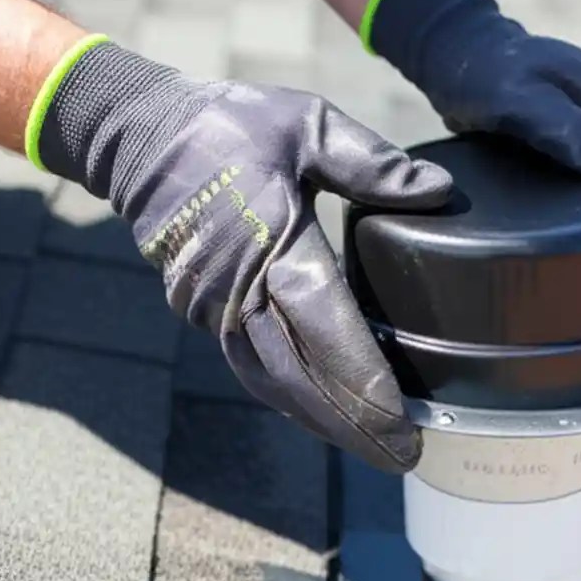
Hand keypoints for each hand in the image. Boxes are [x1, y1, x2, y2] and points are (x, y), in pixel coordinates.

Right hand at [30, 40, 453, 471]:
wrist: (140, 136)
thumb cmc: (231, 126)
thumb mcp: (308, 124)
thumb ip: (372, 164)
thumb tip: (441, 195)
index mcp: (271, 242)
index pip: (325, 329)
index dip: (364, 383)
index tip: (403, 420)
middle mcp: (238, 288)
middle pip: (298, 376)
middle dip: (350, 424)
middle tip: (401, 457)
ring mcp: (212, 306)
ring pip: (270, 381)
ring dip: (319, 420)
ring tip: (369, 448)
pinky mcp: (200, 311)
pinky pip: (249, 365)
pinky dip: (286, 396)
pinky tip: (318, 414)